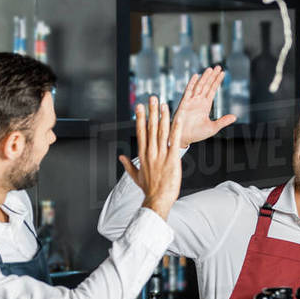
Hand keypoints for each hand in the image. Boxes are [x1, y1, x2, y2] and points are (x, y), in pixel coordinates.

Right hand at [120, 96, 182, 219]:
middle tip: (152, 98)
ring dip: (163, 116)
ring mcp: (161, 155)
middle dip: (151, 112)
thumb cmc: (148, 190)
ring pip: (162, 132)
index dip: (140, 118)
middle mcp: (151, 152)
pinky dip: (176, 129)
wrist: (157, 200)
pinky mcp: (172, 159)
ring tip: (164, 104)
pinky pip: (175, 141)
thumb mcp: (135, 176)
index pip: (141, 132)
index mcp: (143, 155)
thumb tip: (121, 157)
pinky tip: (178, 118)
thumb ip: (128, 165)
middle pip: (151, 128)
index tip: (139, 106)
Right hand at [173, 66, 236, 145]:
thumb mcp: (212, 128)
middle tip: (218, 66)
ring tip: (210, 69)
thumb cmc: (197, 134)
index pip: (212, 90)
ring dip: (204, 78)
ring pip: (199, 86)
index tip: (222, 73)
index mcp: (205, 106)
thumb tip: (235, 117)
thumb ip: (223, 121)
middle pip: (207, 85)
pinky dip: (192, 83)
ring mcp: (191, 101)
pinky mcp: (184, 104)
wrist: (183, 138)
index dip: (217, 82)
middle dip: (212, 76)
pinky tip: (196, 76)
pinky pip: (188, 91)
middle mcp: (199, 101)